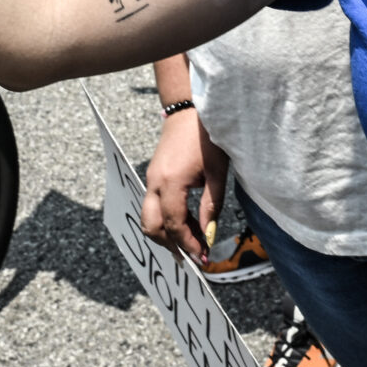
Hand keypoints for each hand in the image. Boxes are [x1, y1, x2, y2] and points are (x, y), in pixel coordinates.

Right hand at [140, 110, 229, 265]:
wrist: (190, 110)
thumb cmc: (207, 138)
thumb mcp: (217, 174)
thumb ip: (211, 207)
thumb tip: (207, 235)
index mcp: (170, 184)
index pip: (174, 225)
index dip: (188, 244)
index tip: (202, 256)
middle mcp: (154, 184)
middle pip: (152, 227)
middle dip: (170, 245)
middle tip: (192, 256)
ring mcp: (151, 179)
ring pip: (149, 218)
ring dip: (167, 233)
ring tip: (192, 240)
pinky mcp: (154, 176)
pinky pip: (153, 205)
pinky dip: (166, 219)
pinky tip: (188, 222)